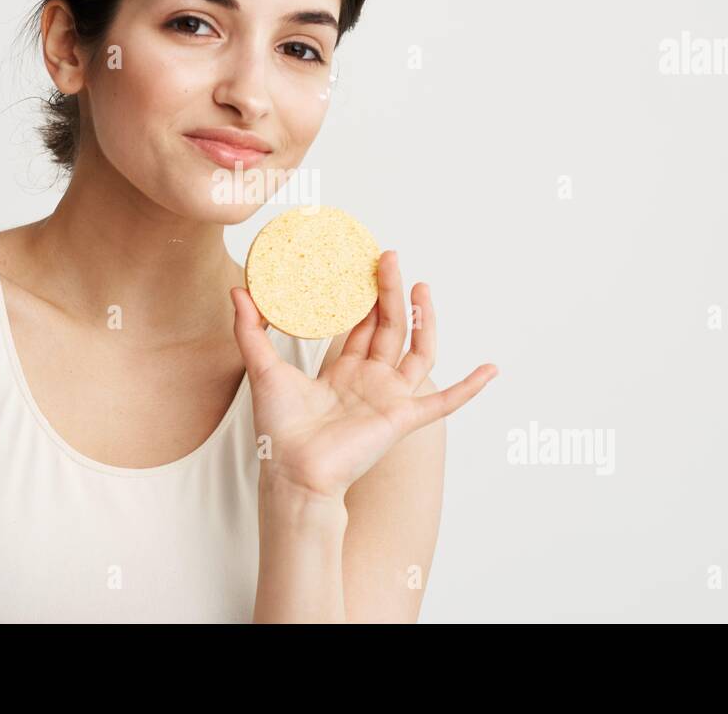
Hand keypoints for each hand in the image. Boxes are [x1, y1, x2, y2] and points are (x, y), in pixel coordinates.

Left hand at [230, 249, 498, 501]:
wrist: (294, 470)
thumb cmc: (279, 430)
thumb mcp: (262, 369)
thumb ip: (251, 330)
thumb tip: (237, 289)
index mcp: (342, 372)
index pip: (360, 326)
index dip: (365, 296)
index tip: (365, 264)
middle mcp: (369, 381)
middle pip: (389, 327)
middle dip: (391, 291)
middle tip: (388, 257)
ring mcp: (389, 398)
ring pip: (417, 351)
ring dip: (424, 319)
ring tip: (422, 285)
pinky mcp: (403, 418)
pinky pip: (444, 402)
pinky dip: (469, 387)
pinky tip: (490, 369)